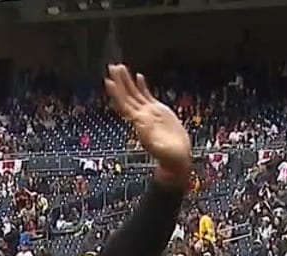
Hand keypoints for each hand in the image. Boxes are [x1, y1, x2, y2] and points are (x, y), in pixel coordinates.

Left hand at [103, 64, 191, 186]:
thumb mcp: (162, 149)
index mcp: (140, 123)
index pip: (124, 105)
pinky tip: (139, 76)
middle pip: (126, 96)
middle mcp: (141, 116)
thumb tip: (141, 129)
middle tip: (112, 67)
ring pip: (135, 93)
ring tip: (120, 67)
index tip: (109, 82)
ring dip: (127, 81)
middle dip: (119, 81)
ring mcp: (148, 113)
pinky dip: (142, 86)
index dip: (116, 94)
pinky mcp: (158, 111)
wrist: (178, 157)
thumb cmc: (170, 156)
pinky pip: (147, 95)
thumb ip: (152, 140)